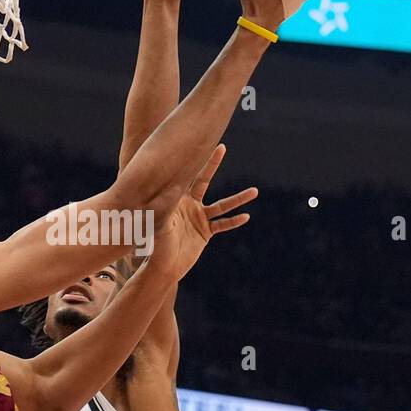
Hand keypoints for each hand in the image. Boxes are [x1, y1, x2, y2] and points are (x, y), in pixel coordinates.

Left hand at [146, 145, 256, 281]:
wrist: (164, 266)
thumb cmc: (156, 245)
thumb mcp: (160, 224)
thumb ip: (164, 208)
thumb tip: (169, 191)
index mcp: (176, 199)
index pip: (186, 175)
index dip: (193, 160)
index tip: (198, 144)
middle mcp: (189, 204)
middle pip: (204, 180)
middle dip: (213, 164)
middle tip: (221, 147)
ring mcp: (199, 217)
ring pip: (223, 205)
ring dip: (238, 199)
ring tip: (255, 191)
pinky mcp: (206, 232)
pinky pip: (223, 224)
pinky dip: (234, 221)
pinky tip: (246, 216)